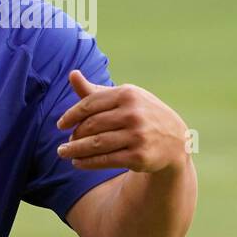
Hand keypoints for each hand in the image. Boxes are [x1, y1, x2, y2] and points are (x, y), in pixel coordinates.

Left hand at [55, 70, 189, 172]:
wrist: (175, 139)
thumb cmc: (141, 114)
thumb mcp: (123, 98)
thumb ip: (95, 90)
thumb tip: (72, 74)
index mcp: (127, 94)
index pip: (90, 104)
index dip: (72, 115)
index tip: (61, 125)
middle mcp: (133, 113)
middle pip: (91, 125)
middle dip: (74, 135)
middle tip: (64, 143)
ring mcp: (137, 135)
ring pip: (96, 144)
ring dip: (75, 150)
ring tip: (64, 153)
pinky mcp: (139, 156)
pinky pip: (106, 160)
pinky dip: (88, 162)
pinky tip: (78, 162)